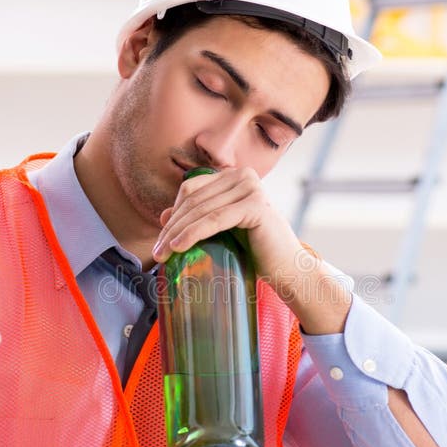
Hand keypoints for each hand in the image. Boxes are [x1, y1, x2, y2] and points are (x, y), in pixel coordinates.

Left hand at [152, 167, 300, 280]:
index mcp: (235, 177)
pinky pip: (214, 220)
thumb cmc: (257, 253)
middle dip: (171, 226)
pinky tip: (178, 247)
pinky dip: (193, 233)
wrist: (289, 271)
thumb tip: (164, 214)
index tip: (161, 239)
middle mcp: (244, 176)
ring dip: (176, 233)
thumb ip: (199, 218)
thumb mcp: (223, 231)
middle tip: (157, 253)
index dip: (173, 213)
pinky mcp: (255, 205)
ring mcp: (251, 188)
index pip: (191, 189)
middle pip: (194, 199)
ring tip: (162, 255)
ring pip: (201, 210)